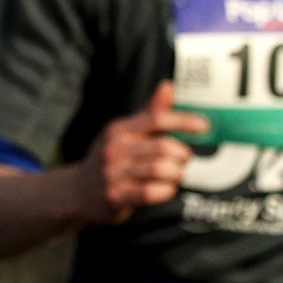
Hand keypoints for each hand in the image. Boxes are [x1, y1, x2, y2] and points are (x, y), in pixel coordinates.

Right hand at [76, 81, 205, 224]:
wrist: (78, 192)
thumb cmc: (110, 159)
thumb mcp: (124, 133)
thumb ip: (149, 112)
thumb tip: (168, 85)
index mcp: (118, 130)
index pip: (156, 119)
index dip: (183, 121)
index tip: (204, 126)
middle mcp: (114, 149)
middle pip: (163, 147)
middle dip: (182, 155)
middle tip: (184, 159)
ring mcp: (113, 174)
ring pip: (160, 170)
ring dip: (176, 174)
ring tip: (176, 174)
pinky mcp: (115, 196)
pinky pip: (151, 193)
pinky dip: (166, 191)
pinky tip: (164, 189)